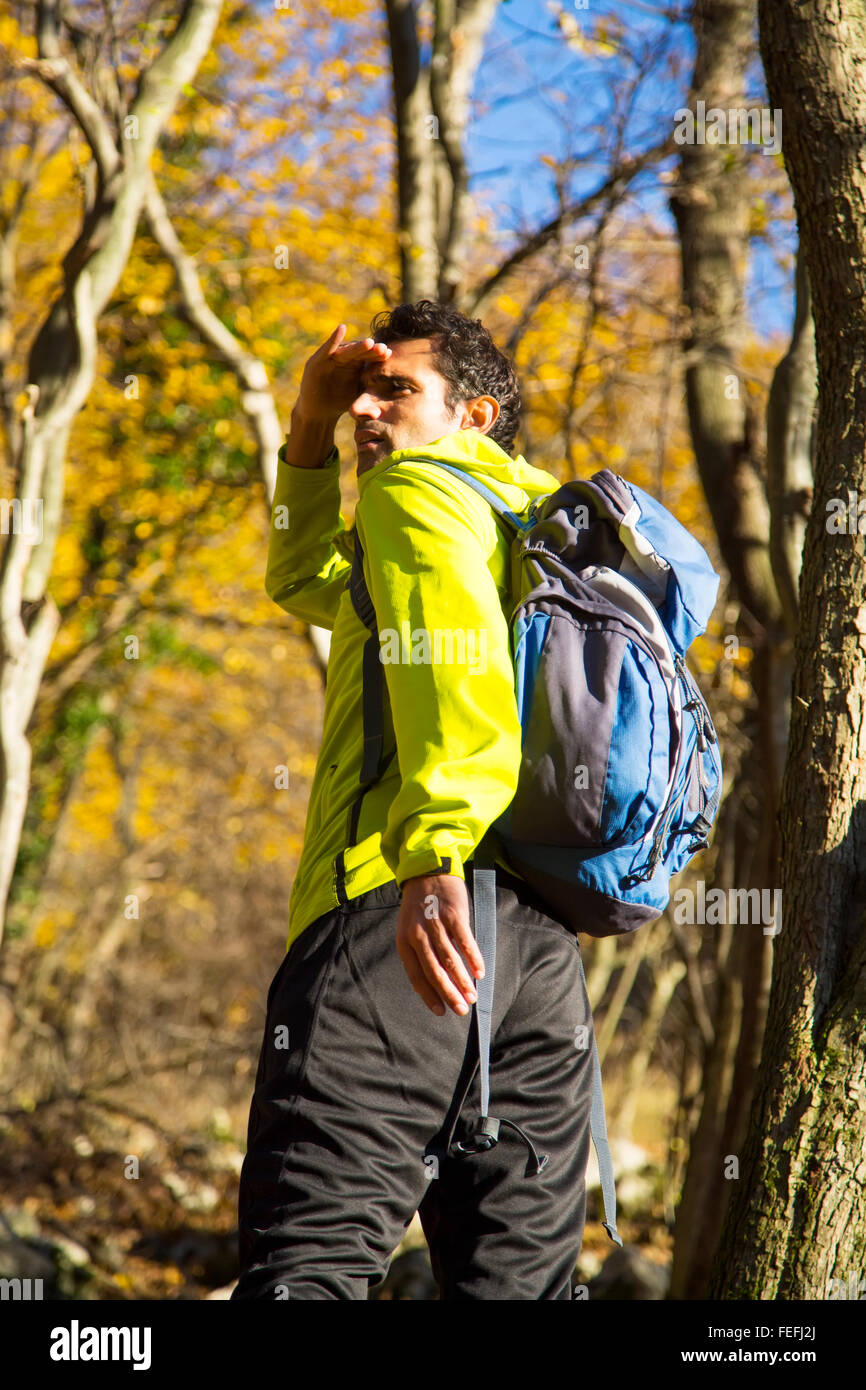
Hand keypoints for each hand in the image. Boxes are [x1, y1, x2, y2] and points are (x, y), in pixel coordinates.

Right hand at [294, 323, 391, 425]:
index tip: (389, 354)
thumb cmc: (340, 401)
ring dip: (357, 346)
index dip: (378, 355)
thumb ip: (372, 399)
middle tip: (383, 349)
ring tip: (368, 343)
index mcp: (356, 364)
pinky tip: (341, 329)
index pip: (369, 357)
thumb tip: (393, 405)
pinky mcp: (317, 362)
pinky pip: (327, 349)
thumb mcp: (359, 398)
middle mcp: (345, 358)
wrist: (318, 412)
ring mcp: (331, 359)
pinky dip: (333, 339)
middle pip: (360, 352)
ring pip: (346, 351)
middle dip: (371, 350)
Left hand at [396, 873, 485, 1017]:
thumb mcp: (410, 928)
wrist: (427, 871)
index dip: (429, 996)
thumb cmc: (419, 905)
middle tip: (462, 1010)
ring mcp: (436, 924)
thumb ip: (420, 952)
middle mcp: (418, 935)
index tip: (441, 1012)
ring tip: (473, 997)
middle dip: (449, 994)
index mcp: (404, 941)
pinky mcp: (453, 914)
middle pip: (434, 972)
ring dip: (463, 981)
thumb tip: (436, 981)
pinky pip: (465, 942)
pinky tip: (480, 973)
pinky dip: (473, 959)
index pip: (416, 976)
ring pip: (451, 960)